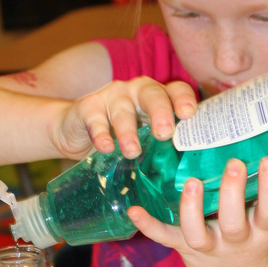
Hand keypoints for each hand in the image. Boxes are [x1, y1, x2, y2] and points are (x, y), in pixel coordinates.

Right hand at [52, 77, 196, 160]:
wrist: (76, 133)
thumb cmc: (121, 138)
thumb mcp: (146, 140)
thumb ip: (165, 148)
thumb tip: (191, 176)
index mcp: (158, 97)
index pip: (175, 90)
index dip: (183, 99)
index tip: (189, 114)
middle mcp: (137, 91)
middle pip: (153, 94)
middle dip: (161, 112)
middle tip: (164, 133)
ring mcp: (112, 97)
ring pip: (123, 109)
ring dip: (128, 131)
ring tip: (132, 152)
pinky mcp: (88, 107)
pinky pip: (95, 118)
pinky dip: (100, 134)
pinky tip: (106, 148)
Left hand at [127, 157, 267, 266]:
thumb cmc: (258, 248)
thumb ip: (262, 198)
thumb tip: (256, 148)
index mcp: (261, 234)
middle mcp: (235, 243)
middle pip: (232, 223)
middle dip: (231, 193)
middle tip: (233, 164)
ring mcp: (208, 249)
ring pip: (197, 234)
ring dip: (192, 209)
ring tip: (193, 182)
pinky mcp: (184, 250)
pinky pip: (165, 238)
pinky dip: (148, 226)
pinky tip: (133, 210)